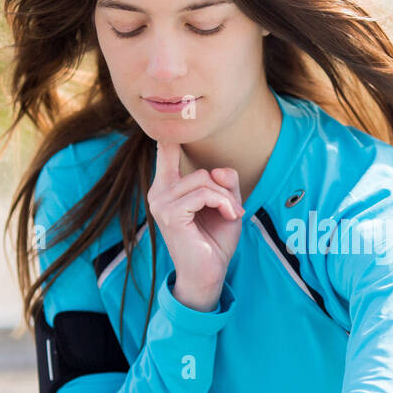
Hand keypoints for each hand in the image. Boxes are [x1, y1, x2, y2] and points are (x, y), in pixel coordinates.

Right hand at [148, 141, 242, 305]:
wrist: (208, 275)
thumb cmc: (214, 241)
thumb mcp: (225, 204)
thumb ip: (224, 182)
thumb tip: (218, 170)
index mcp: (167, 187)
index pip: (166, 149)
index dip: (173, 134)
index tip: (179, 116)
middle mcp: (158, 192)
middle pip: (200, 170)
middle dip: (224, 188)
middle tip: (234, 208)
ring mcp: (160, 203)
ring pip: (203, 180)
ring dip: (225, 198)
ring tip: (232, 214)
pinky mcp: (169, 214)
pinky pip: (203, 193)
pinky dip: (222, 203)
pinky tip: (230, 216)